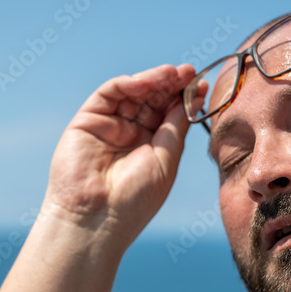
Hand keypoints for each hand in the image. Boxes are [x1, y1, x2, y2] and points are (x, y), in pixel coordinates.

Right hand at [43, 64, 195, 246]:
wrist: (96, 220)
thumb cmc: (134, 200)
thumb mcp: (166, 160)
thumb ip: (175, 127)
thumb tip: (192, 97)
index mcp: (150, 147)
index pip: (168, 113)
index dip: (184, 97)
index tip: (202, 83)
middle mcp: (129, 134)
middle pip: (152, 99)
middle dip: (171, 84)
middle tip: (189, 72)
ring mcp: (108, 126)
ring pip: (133, 92)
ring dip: (153, 79)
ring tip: (172, 73)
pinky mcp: (88, 120)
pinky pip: (109, 94)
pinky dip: (129, 83)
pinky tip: (147, 81)